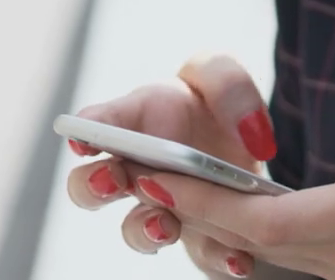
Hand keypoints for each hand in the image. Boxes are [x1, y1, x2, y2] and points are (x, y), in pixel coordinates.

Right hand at [64, 53, 280, 276]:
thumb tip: (241, 131)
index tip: (83, 142)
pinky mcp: (200, 238)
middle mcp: (136, 170)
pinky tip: (238, 258)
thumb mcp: (222, 76)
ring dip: (144, 231)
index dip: (82, 133)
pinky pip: (202, 257)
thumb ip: (225, 81)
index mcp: (134, 121)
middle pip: (89, 186)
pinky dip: (220, 259)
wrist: (252, 149)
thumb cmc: (219, 105)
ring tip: (166, 223)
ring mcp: (163, 208)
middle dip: (92, 187)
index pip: (95, 124)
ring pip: (135, 231)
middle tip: (114, 180)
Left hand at [119, 105, 334, 279]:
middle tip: (139, 172)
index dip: (203, 197)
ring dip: (219, 224)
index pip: (266, 216)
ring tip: (172, 186)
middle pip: (252, 241)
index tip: (157, 171)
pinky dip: (262, 239)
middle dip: (191, 208)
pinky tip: (239, 218)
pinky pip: (302, 261)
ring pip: (271, 254)